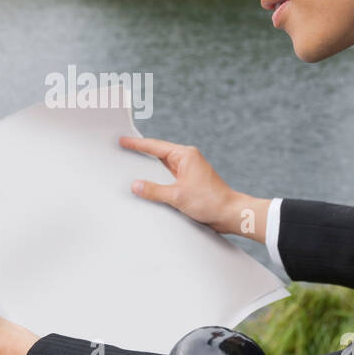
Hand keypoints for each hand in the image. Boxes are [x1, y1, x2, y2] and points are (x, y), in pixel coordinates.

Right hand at [119, 135, 269, 241]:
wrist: (230, 214)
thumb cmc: (211, 201)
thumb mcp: (177, 196)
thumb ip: (154, 190)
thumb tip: (136, 185)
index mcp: (185, 155)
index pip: (155, 147)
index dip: (137, 144)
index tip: (124, 140)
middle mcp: (187, 160)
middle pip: (158, 155)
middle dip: (141, 154)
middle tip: (124, 151)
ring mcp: (188, 171)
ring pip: (163, 167)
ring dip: (150, 170)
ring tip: (132, 168)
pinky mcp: (189, 182)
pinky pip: (168, 178)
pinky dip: (158, 180)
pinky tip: (149, 186)